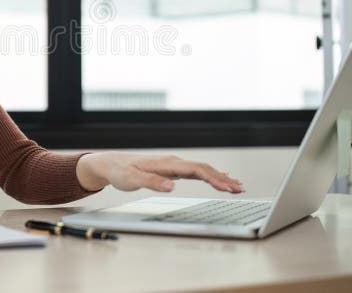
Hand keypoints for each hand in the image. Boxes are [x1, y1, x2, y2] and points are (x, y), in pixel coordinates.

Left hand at [76, 152, 243, 193]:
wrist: (113, 164)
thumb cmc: (122, 172)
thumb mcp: (133, 180)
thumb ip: (152, 182)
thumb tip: (171, 185)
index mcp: (167, 163)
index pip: (196, 169)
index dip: (213, 178)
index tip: (226, 187)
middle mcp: (173, 162)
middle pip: (204, 168)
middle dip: (222, 178)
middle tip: (239, 189)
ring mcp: (174, 165)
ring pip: (202, 170)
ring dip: (220, 177)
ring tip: (237, 186)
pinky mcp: (173, 170)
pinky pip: (196, 172)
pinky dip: (211, 176)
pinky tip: (220, 179)